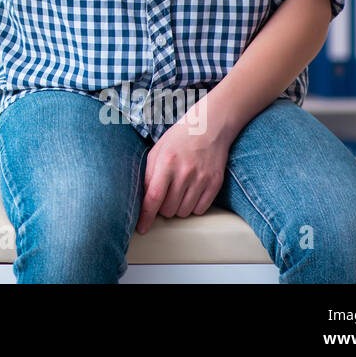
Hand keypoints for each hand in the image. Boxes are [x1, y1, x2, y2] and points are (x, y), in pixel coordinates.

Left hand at [135, 114, 230, 233]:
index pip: (153, 198)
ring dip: (178, 207)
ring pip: (184, 212)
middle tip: (165, 194)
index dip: (145, 217)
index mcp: (166, 163)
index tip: (140, 229)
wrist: (209, 127)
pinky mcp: (215, 183)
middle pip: (168, 210)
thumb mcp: (157, 152)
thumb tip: (143, 201)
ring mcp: (201, 179)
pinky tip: (191, 192)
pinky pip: (200, 209)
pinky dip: (193, 206)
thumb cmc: (179, 139)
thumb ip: (149, 175)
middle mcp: (184, 173)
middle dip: (163, 207)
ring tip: (179, 190)